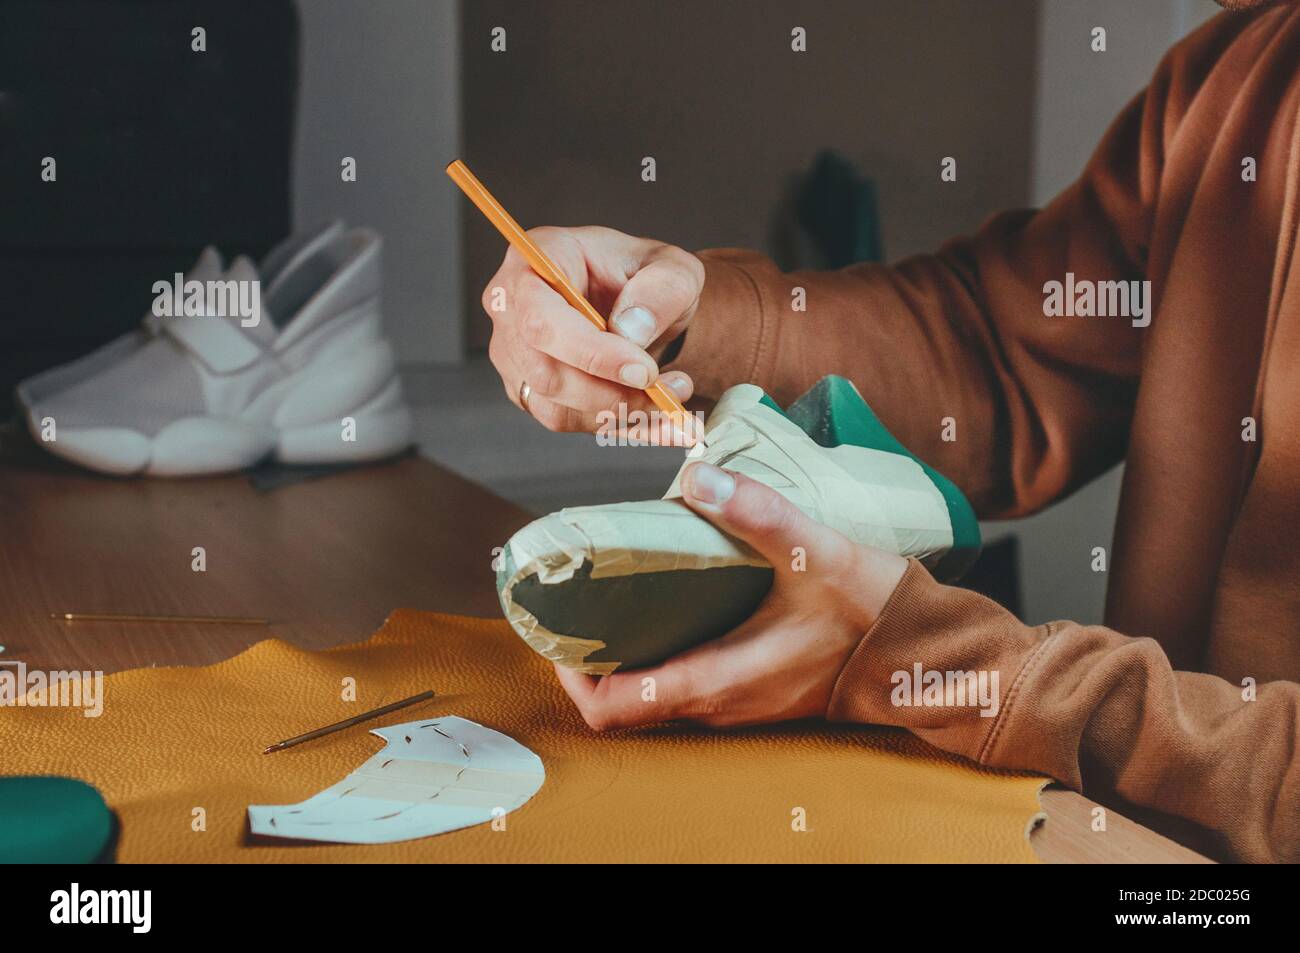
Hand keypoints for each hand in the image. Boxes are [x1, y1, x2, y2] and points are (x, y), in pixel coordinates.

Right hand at [483, 225, 703, 433]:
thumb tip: (632, 331)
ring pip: (556, 407)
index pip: (541, 319)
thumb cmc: (646, 275)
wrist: (643, 303)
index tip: (644, 372)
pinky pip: (568, 421)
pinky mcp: (530, 390)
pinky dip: (619, 426)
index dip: (590, 353)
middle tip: (671, 390)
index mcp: (537, 260)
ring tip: (673, 396)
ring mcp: (514, 354)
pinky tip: (657, 419)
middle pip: (545, 374)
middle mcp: (511, 308)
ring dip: (621, 413)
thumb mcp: (673, 269)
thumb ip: (661, 291)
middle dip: (613, 393)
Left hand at [554, 462, 909, 728]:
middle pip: (621, 703)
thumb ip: (756, 512)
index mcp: (717, 680)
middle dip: (589, 657)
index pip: (613, 708)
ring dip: (624, 654)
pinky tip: (666, 602)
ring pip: (651, 695)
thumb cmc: (870, 611)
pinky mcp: (749, 690)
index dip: (571, 674)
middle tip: (580, 598)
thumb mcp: (814, 552)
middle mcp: (716, 703)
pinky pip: (682, 684)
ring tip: (613, 594)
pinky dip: (658, 652)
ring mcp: (733, 702)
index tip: (562, 625)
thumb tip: (696, 476)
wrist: (921, 652)